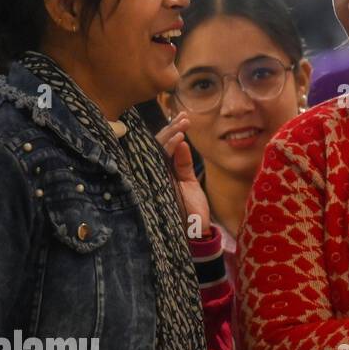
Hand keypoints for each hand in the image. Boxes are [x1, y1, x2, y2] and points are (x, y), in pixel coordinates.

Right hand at [156, 112, 209, 235]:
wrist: (193, 232)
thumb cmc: (190, 208)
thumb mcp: (188, 182)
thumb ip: (184, 164)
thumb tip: (182, 143)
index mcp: (162, 171)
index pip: (162, 148)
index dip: (171, 132)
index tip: (183, 118)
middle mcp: (156, 173)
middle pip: (157, 146)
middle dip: (171, 130)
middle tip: (183, 117)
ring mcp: (155, 178)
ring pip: (158, 151)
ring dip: (171, 135)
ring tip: (182, 123)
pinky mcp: (158, 184)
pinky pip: (162, 164)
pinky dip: (170, 150)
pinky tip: (179, 139)